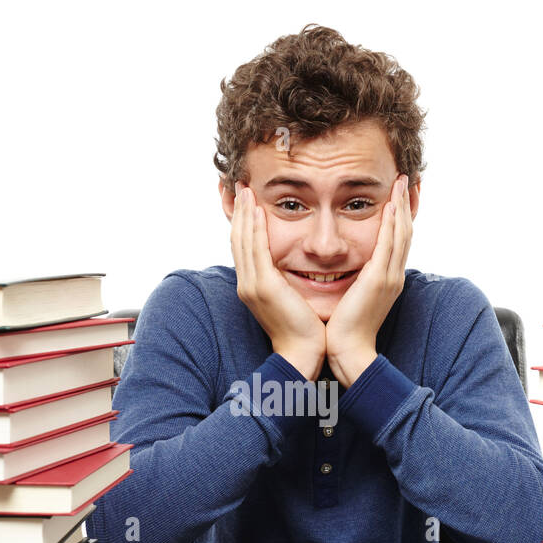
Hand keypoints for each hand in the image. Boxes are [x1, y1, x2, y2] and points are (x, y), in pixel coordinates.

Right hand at [229, 182, 326, 380]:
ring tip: (247, 190)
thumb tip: (293, 270)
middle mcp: (247, 284)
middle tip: (241, 187)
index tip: (247, 202)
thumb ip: (287, 283)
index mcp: (253, 287)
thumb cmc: (304, 331)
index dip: (243, 224)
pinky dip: (254, 228)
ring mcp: (251, 285)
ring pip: (243, 241)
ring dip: (244, 213)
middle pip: (238, 240)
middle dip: (239, 213)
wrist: (302, 355)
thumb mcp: (291, 301)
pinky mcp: (262, 287)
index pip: (245, 248)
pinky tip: (257, 209)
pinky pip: (255, 249)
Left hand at [325, 174, 412, 387]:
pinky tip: (390, 205)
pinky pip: (388, 245)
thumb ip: (355, 282)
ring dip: (401, 206)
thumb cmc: (345, 329)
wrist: (349, 352)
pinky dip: (391, 223)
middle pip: (405, 232)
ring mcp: (389, 277)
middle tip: (405, 180)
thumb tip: (348, 271)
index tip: (397, 196)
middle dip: (405, 205)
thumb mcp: (353, 299)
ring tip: (400, 183)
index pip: (397, 241)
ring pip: (401, 234)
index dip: (399, 217)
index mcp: (387, 279)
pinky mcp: (379, 280)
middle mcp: (393, 275)